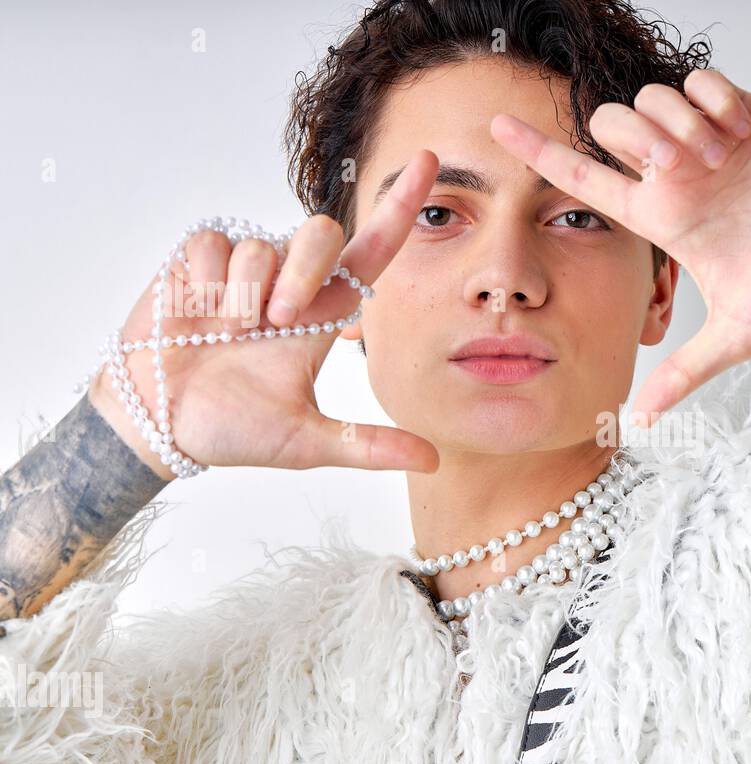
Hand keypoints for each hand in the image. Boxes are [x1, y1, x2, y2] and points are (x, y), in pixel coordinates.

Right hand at [91, 151, 443, 479]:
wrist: (162, 425)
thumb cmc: (235, 430)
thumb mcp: (308, 442)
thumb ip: (369, 445)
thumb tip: (435, 461)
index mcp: (324, 313)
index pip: (372, 251)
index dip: (399, 207)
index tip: (431, 162)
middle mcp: (290, 281)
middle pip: (322, 232)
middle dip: (304, 271)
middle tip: (274, 324)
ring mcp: (244, 266)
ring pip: (265, 244)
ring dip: (247, 291)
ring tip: (225, 331)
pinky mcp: (198, 257)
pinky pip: (215, 243)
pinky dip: (207, 281)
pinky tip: (195, 311)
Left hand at [489, 68, 750, 417]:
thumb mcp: (735, 335)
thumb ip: (686, 372)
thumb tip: (642, 420)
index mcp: (663, 218)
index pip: (584, 180)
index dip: (538, 153)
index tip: (495, 130)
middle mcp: (676, 175)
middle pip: (610, 125)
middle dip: (632, 138)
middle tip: (680, 168)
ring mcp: (707, 141)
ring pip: (653, 99)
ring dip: (679, 125)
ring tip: (722, 156)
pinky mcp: (743, 112)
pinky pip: (702, 80)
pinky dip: (714, 100)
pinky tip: (740, 132)